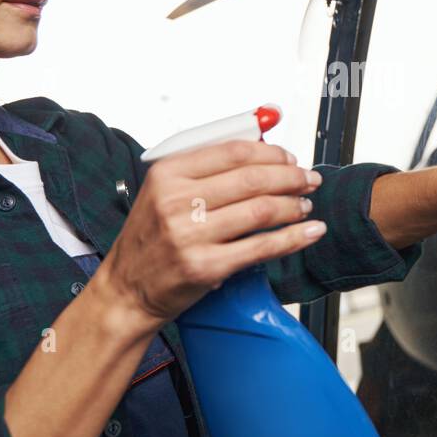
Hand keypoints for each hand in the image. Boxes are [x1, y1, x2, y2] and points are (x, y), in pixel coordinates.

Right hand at [99, 140, 326, 323]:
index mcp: (167, 174)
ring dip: (294, 206)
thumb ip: (206, 169)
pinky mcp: (205, 267)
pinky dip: (293, 238)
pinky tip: (309, 232)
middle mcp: (176, 201)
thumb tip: (262, 148)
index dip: (271, 153)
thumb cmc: (151, 239)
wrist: (127, 289)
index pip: (233, 151)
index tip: (289, 158)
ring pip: (261, 210)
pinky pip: (261, 247)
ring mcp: (190, 235)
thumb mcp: (164, 192)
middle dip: (291, 177)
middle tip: (308, 179)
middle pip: (252, 178)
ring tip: (305, 205)